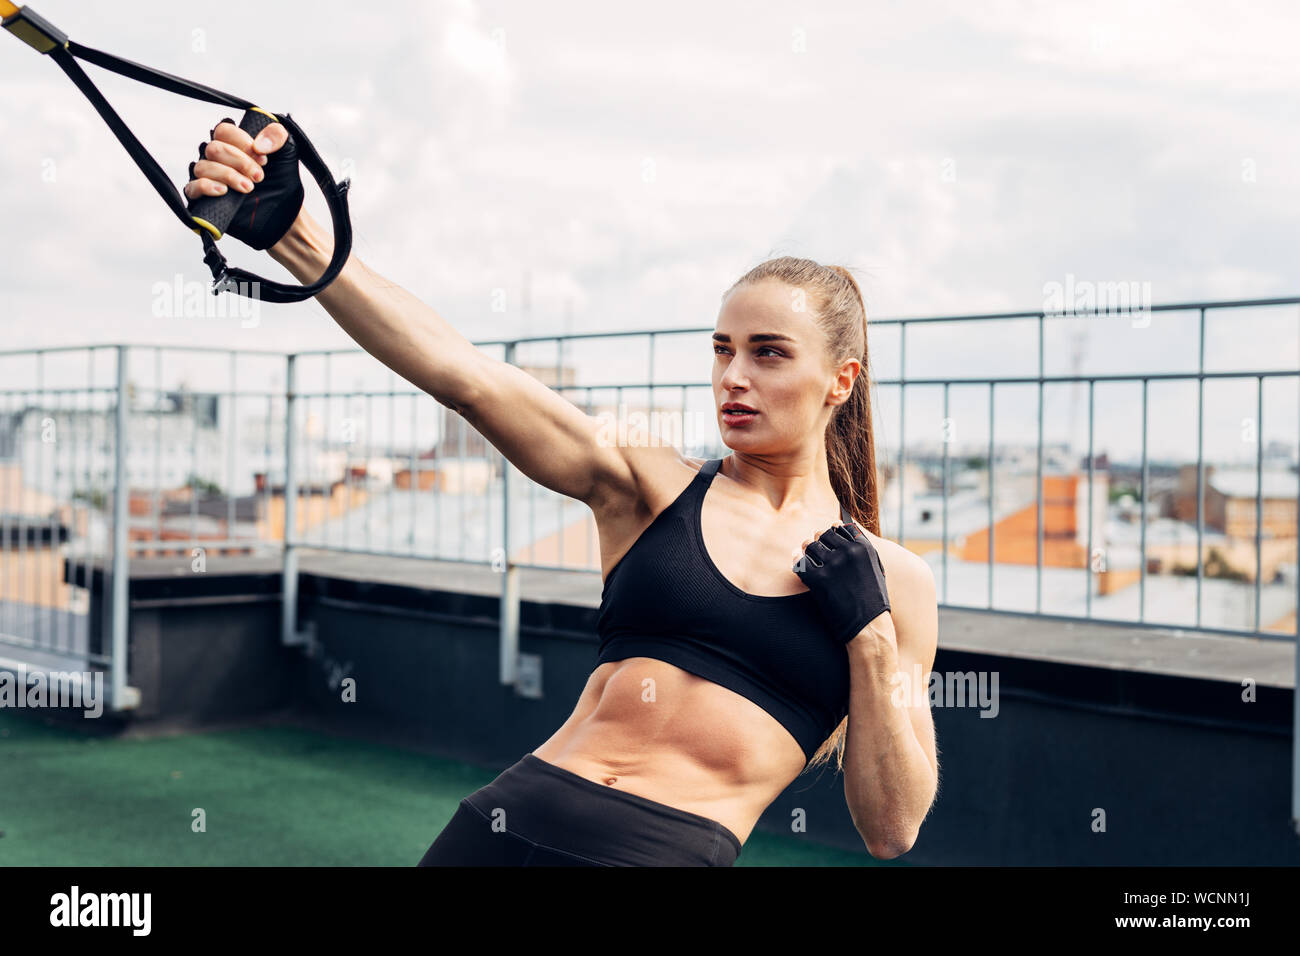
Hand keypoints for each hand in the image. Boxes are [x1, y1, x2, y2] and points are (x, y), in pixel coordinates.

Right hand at [183, 117, 303, 249]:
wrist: (285, 216)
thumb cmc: (283, 183)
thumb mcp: (287, 154)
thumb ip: (277, 136)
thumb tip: (258, 144)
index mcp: (233, 144)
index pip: (224, 130)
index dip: (242, 142)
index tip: (263, 158)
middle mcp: (218, 159)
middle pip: (213, 148)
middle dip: (239, 162)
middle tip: (259, 177)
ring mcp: (210, 179)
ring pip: (202, 166)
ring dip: (227, 175)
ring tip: (248, 188)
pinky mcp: (206, 200)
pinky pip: (192, 188)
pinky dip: (206, 187)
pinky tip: (223, 191)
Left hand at [793, 521, 890, 644]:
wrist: (868, 627)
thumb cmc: (872, 600)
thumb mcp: (875, 568)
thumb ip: (860, 548)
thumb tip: (841, 528)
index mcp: (863, 547)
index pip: (839, 528)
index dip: (831, 533)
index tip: (828, 539)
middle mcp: (848, 551)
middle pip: (822, 535)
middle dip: (818, 541)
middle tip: (815, 550)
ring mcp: (832, 564)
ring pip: (809, 546)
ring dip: (807, 552)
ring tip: (810, 560)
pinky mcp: (818, 578)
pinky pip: (800, 562)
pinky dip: (798, 563)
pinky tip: (801, 568)